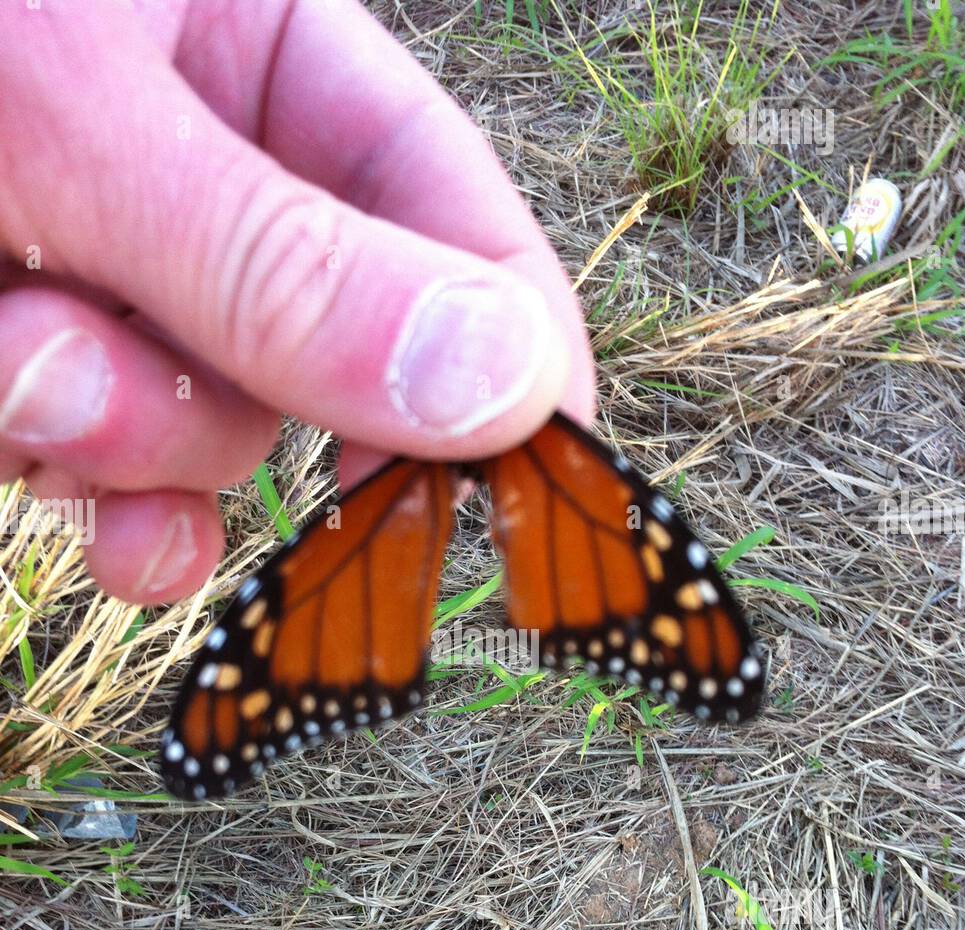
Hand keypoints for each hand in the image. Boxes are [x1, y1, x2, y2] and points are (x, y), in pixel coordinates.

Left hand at [0, 0, 594, 603]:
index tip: (554, 470)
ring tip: (7, 344)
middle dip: (252, 403)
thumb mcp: (84, 122)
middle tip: (231, 435)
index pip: (451, 208)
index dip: (512, 343)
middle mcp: (216, 184)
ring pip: (212, 437)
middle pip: (329, 358)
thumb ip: (283, 267)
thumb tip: (507, 388)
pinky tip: (18, 429)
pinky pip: (115, 480)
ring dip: (118, 427)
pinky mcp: (52, 380)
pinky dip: (72, 477)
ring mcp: (133, 292)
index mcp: (266, 58)